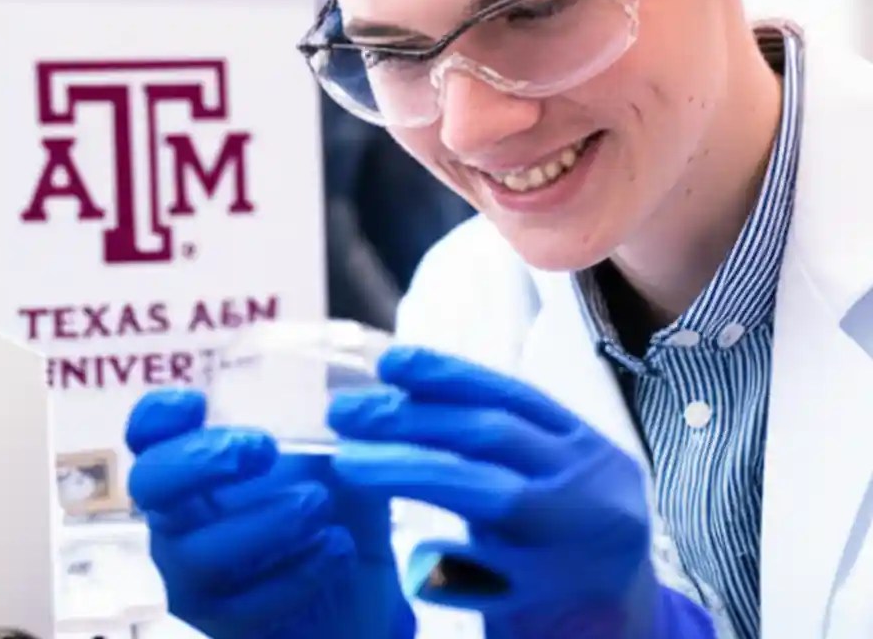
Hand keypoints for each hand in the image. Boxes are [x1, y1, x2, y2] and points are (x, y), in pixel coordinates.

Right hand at [125, 387, 415, 638]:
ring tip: (321, 503)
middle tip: (264, 448)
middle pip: (151, 484)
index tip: (198, 401)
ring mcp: (193, 575)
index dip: (158, 415)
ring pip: (202, 553)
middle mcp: (177, 519)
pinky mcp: (224, 623)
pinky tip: (337, 548)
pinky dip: (299, 572)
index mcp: (193, 468)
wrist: (357, 595)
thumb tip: (354, 397)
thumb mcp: (337, 460)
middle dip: (202, 461)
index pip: (148, 436)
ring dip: (268, 522)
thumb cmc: (331, 514)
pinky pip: (248, 602)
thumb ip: (333, 429)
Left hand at [328, 346, 714, 638]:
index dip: (447, 375)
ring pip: (491, 494)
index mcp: (587, 449)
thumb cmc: (563, 547)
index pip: (512, 397)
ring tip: (350, 463)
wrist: (629, 634)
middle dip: (409, 417)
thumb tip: (397, 402)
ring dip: (411, 470)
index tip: (389, 362)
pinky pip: (492, 578)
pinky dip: (446, 563)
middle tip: (344, 412)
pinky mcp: (560, 601)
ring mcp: (578, 544)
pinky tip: (407, 557)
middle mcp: (591, 487)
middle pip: (492, 435)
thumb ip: (494, 450)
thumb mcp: (548, 482)